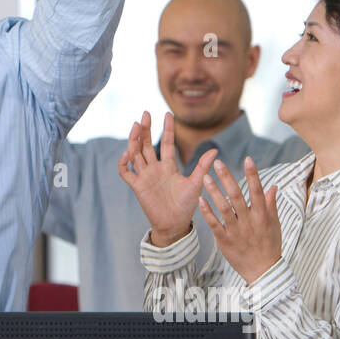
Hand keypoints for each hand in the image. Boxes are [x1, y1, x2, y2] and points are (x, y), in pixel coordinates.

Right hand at [118, 110, 217, 245]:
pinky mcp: (137, 186)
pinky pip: (126, 172)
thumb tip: (215, 151)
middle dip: (145, 129)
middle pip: (147, 144)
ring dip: (134, 140)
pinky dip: (124, 163)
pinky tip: (126, 153)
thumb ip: (202, 166)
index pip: (166, 143)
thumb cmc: (186, 206)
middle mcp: (155, 169)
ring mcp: (145, 176)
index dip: (167, 129)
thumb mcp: (196, 184)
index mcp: (169, 166)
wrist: (175, 225)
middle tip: (145, 113)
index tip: (168, 114)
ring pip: (136, 154)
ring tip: (135, 125)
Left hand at [198, 156, 281, 283]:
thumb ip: (271, 204)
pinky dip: (207, 212)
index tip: (247, 159)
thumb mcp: (274, 225)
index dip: (253, 174)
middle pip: (237, 196)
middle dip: (227, 178)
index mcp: (262, 215)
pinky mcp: (225, 240)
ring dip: (214, 192)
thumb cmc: (269, 245)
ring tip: (205, 177)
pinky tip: (200, 200)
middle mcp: (249, 221)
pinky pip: (214, 224)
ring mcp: (236, 230)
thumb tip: (273, 186)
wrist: (262, 271)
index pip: (257, 191)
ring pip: (224, 208)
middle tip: (218, 163)